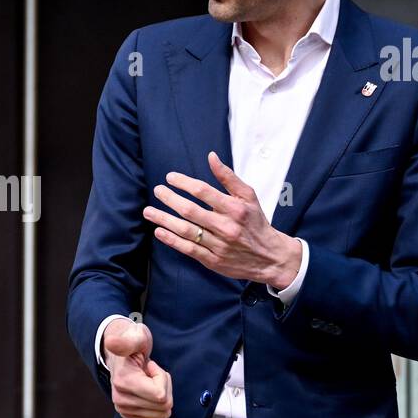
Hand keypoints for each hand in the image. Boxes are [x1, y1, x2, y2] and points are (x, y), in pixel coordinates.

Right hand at [102, 318, 172, 417]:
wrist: (121, 354)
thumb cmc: (133, 343)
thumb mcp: (136, 337)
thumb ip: (126, 342)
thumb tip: (110, 342)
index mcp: (122, 382)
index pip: (160, 395)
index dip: (162, 377)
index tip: (151, 365)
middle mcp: (120, 400)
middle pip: (164, 404)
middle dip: (164, 385)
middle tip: (151, 372)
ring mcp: (123, 409)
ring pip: (163, 412)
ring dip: (163, 394)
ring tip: (149, 380)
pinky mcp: (129, 415)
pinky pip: (159, 417)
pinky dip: (159, 403)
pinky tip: (148, 390)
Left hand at [143, 151, 300, 287]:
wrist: (269, 257)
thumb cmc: (256, 222)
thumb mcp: (248, 196)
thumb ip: (228, 177)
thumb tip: (211, 157)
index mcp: (234, 208)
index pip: (203, 192)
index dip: (184, 183)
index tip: (170, 177)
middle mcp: (226, 226)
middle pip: (190, 211)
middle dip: (170, 199)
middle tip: (157, 191)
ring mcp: (218, 245)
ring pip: (186, 231)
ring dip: (164, 220)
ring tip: (148, 211)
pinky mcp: (212, 260)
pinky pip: (188, 249)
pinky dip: (172, 240)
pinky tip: (159, 231)